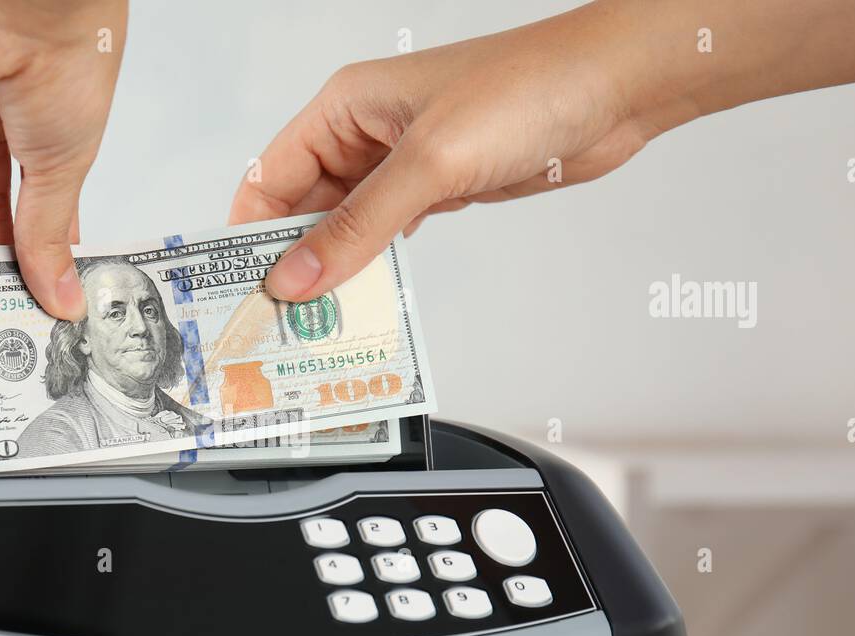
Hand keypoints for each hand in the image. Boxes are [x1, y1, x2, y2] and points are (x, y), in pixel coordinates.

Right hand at [233, 0, 854, 302]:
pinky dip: (375, 271)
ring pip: (345, 229)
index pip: (270, 176)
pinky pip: (387, 238)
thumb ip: (359, 227)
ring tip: (316, 326)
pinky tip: (367, 303)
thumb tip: (297, 277)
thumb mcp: (428, 164)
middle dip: (290, 264)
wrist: (612, 91)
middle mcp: (364, 137)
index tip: (241, 288)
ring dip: (333, 274)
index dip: (250, 234)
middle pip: (303, 209)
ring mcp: (401, 167)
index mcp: (344, 108)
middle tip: (278, 324)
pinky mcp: (437, 192)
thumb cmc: (527, 89)